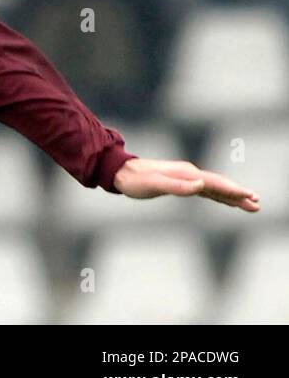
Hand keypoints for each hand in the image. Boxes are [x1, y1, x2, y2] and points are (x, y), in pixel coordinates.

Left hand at [113, 157, 259, 211]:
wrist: (120, 172)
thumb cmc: (136, 181)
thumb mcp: (155, 185)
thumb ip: (178, 186)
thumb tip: (201, 185)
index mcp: (186, 174)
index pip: (215, 183)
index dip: (233, 191)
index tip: (250, 197)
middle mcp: (189, 174)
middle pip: (220, 185)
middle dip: (239, 194)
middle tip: (257, 204)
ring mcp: (186, 177)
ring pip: (215, 188)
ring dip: (232, 196)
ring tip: (250, 204)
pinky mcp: (181, 183)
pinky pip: (205, 190)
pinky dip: (219, 195)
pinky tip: (226, 200)